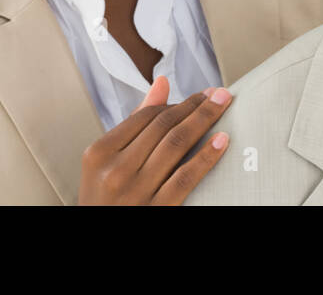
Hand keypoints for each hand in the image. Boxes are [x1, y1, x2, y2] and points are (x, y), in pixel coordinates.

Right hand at [79, 77, 231, 204]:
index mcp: (99, 153)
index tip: (200, 95)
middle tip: (219, 94)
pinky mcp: (156, 210)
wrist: (102, 239)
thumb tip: (162, 82)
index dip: (177, 103)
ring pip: (176, 144)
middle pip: (163, 126)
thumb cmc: (106, 199)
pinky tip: (222, 140)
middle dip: (196, 105)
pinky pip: (186, 177)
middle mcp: (114, 170)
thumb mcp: (107, 163)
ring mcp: (134, 191)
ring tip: (223, 106)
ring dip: (204, 120)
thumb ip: (135, 123)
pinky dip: (206, 156)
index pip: (146, 116)